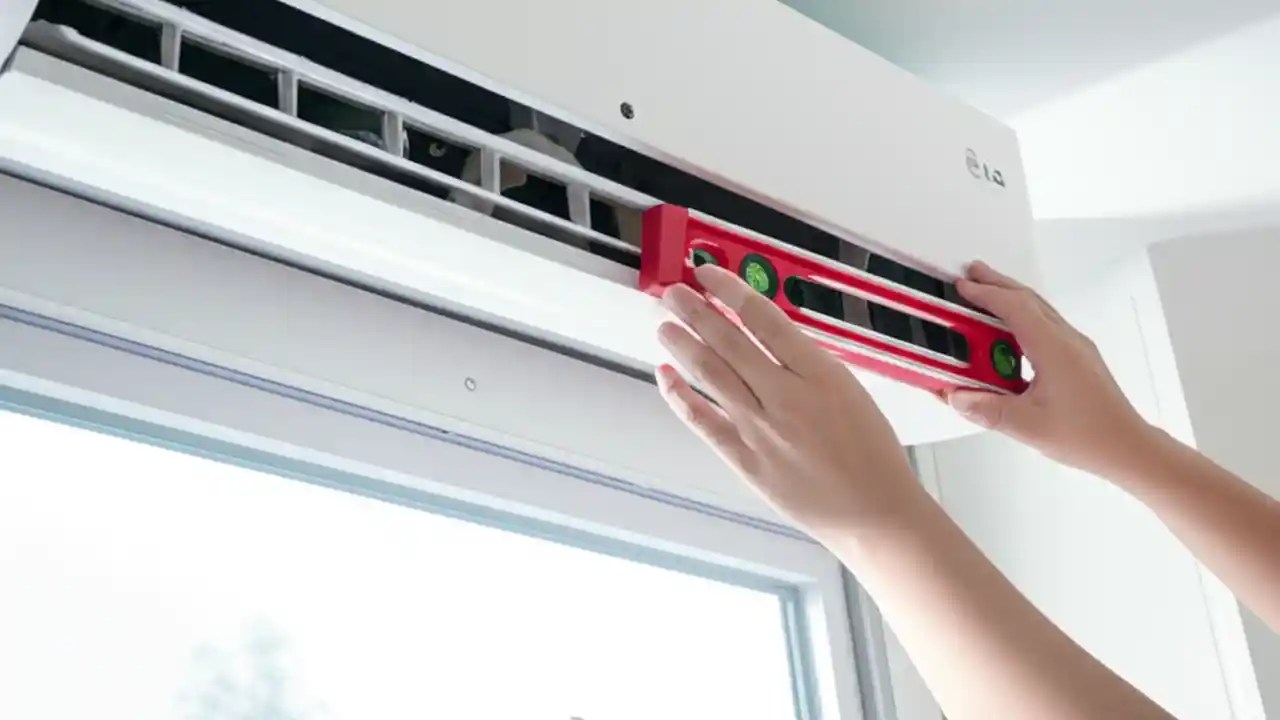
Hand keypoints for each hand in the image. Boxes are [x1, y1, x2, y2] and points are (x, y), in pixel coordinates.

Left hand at [654, 264, 928, 542]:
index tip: (708, 274)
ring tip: (664, 325)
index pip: (764, 317)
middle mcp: (785, 396)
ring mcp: (761, 430)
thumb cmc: (872, 452)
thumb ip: (806, 364)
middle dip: (695, 311)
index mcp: (820, 373)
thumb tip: (764, 338)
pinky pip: (703, 421)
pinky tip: (665, 376)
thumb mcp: (850, 389)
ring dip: (683, 345)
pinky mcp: (746, 461)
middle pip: (729, 341)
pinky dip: (679, 396)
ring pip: (710, 375)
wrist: (875, 514)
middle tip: (673, 293)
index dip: (729, 290)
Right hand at [946, 261, 1152, 476]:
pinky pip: (1046, 326)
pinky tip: (1010, 331)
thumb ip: (987, 409)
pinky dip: (1023, 318)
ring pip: (1039, 311)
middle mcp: (1067, 341)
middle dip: (997, 284)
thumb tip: (958, 396)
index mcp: (1055, 349)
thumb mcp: (1028, 426)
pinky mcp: (1077, 359)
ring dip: (1010, 299)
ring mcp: (1075, 348)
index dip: (986, 294)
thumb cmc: (1087, 435)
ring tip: (986, 295)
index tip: (962, 286)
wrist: (1126, 446)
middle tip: (971, 274)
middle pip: (1028, 300)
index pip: (1015, 309)